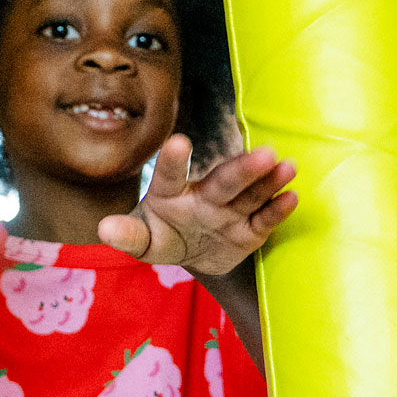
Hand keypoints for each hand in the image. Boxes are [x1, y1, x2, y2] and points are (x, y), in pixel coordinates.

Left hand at [98, 133, 297, 275]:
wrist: (193, 254)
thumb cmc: (163, 237)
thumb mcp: (143, 242)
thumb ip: (127, 236)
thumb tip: (105, 230)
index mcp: (170, 193)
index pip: (169, 175)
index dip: (172, 161)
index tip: (178, 143)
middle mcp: (204, 196)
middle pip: (223, 181)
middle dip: (243, 168)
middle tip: (264, 153)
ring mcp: (230, 210)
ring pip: (250, 193)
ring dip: (268, 181)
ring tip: (286, 165)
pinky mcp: (250, 229)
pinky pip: (264, 219)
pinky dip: (278, 209)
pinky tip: (292, 196)